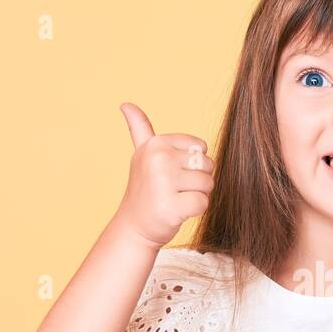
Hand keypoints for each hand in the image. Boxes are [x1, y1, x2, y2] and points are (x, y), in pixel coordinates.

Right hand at [114, 102, 214, 249]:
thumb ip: (140, 129)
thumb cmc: (146, 190)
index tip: (171, 173)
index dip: (193, 164)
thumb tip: (125, 103)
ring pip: (207, 184)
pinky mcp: (171, 207)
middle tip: (175, 190)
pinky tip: (177, 212)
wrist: (133, 227)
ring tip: (175, 200)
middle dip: (197, 180)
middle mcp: (158, 159)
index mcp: (156, 144)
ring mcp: (163, 183)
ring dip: (197, 195)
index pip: (200, 147)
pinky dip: (195, 211)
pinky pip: (203, 203)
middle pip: (207, 165)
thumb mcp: (142, 155)